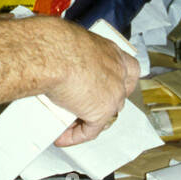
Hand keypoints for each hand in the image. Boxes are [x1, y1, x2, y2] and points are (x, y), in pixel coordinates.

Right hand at [45, 27, 140, 147]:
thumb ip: (72, 53)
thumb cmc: (55, 42)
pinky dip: (75, 136)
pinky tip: (62, 137)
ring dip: (88, 120)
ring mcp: (113, 94)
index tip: (105, 85)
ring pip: (106, 114)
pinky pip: (90, 130)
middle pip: (120, 95)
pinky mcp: (101, 112)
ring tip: (67, 121)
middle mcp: (117, 73)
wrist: (52, 53)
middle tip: (81, 105)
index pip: (128, 69)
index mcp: (111, 52)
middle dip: (103, 102)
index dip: (119, 81)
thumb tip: (57, 59)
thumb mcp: (68, 42)